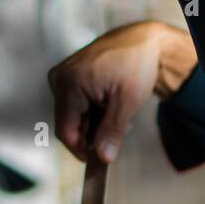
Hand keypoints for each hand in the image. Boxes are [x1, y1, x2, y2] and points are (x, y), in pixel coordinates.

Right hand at [46, 21, 196, 163]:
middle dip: (93, 133)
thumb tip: (103, 158)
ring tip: (117, 112)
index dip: (81, 150)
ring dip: (95, 122)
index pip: (66, 130)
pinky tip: (109, 103)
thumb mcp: (127, 103)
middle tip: (119, 130)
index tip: (99, 161)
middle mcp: (60, 78)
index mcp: (69, 83)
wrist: (144, 42)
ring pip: (74, 116)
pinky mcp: (70, 76)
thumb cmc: (137, 65)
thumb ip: (112, 132)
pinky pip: (76, 104)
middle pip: (69, 124)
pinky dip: (93, 110)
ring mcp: (63, 75)